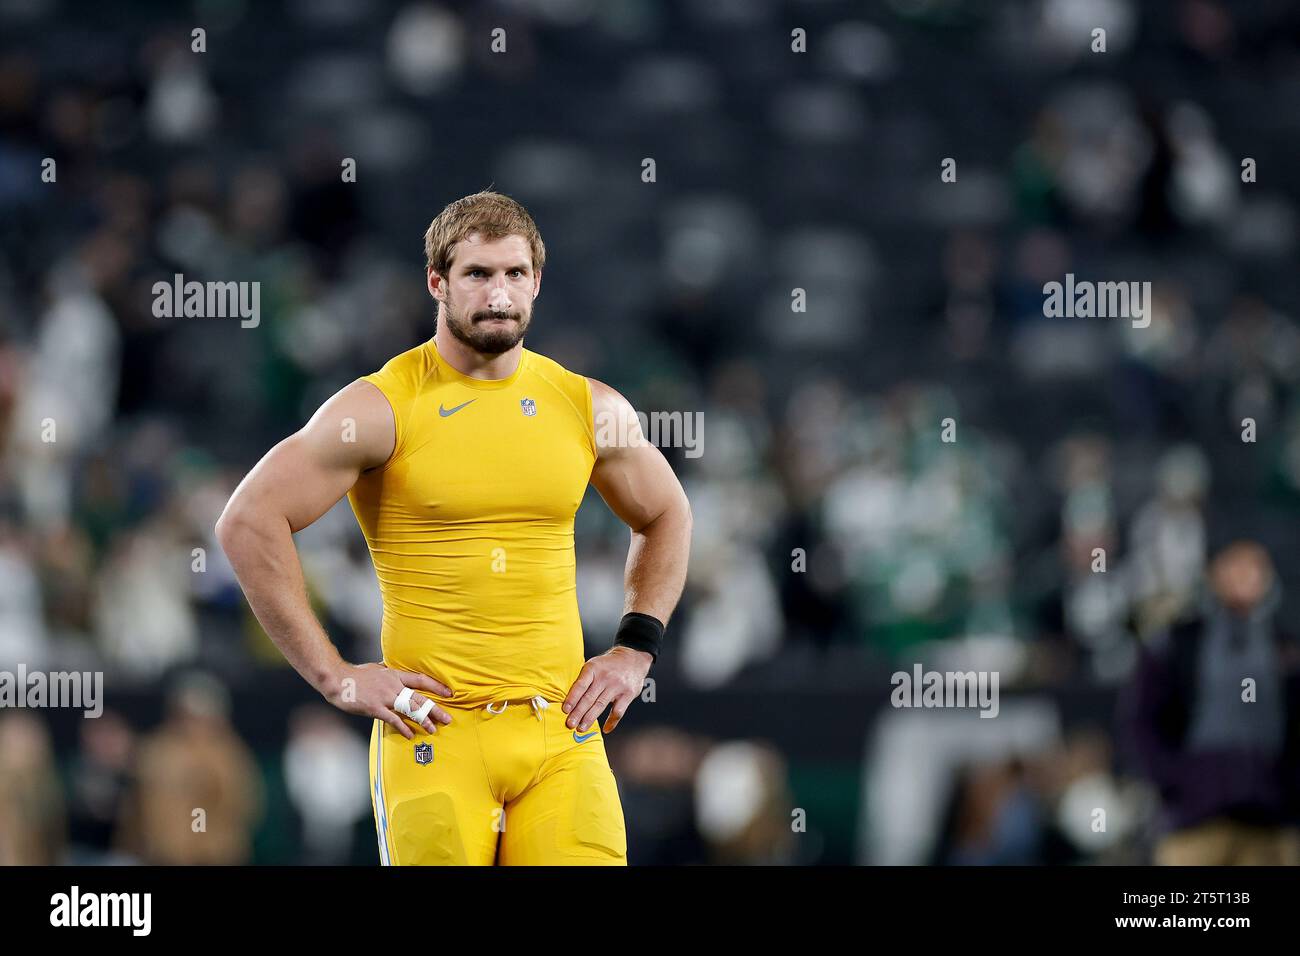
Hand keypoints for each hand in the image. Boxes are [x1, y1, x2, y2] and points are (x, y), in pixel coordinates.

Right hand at [323, 662, 453, 739]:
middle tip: (448, 719)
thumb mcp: (375, 669)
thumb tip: (392, 670)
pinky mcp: (375, 708)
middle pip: (419, 698)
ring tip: (433, 729)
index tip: (449, 693)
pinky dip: (403, 728)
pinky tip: (410, 735)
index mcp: (394, 675)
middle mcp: (393, 685)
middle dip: (435, 709)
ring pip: (410, 710)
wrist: (338, 679)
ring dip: (423, 721)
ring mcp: (385, 697)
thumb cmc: (356, 674)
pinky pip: (393, 719)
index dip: (436, 686)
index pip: (420, 680)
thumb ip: (387, 672)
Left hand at [562, 646, 652, 734]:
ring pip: (601, 705)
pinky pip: (618, 711)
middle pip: (589, 698)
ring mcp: (617, 686)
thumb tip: (568, 700)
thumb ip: (583, 679)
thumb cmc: (608, 665)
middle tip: (570, 724)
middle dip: (578, 713)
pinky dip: (611, 722)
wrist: (632, 659)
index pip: (581, 685)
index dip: (572, 698)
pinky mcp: (627, 694)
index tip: (565, 710)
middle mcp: (605, 677)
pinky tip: (605, 729)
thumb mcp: (594, 665)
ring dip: (590, 719)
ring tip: (581, 728)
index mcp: (593, 668)